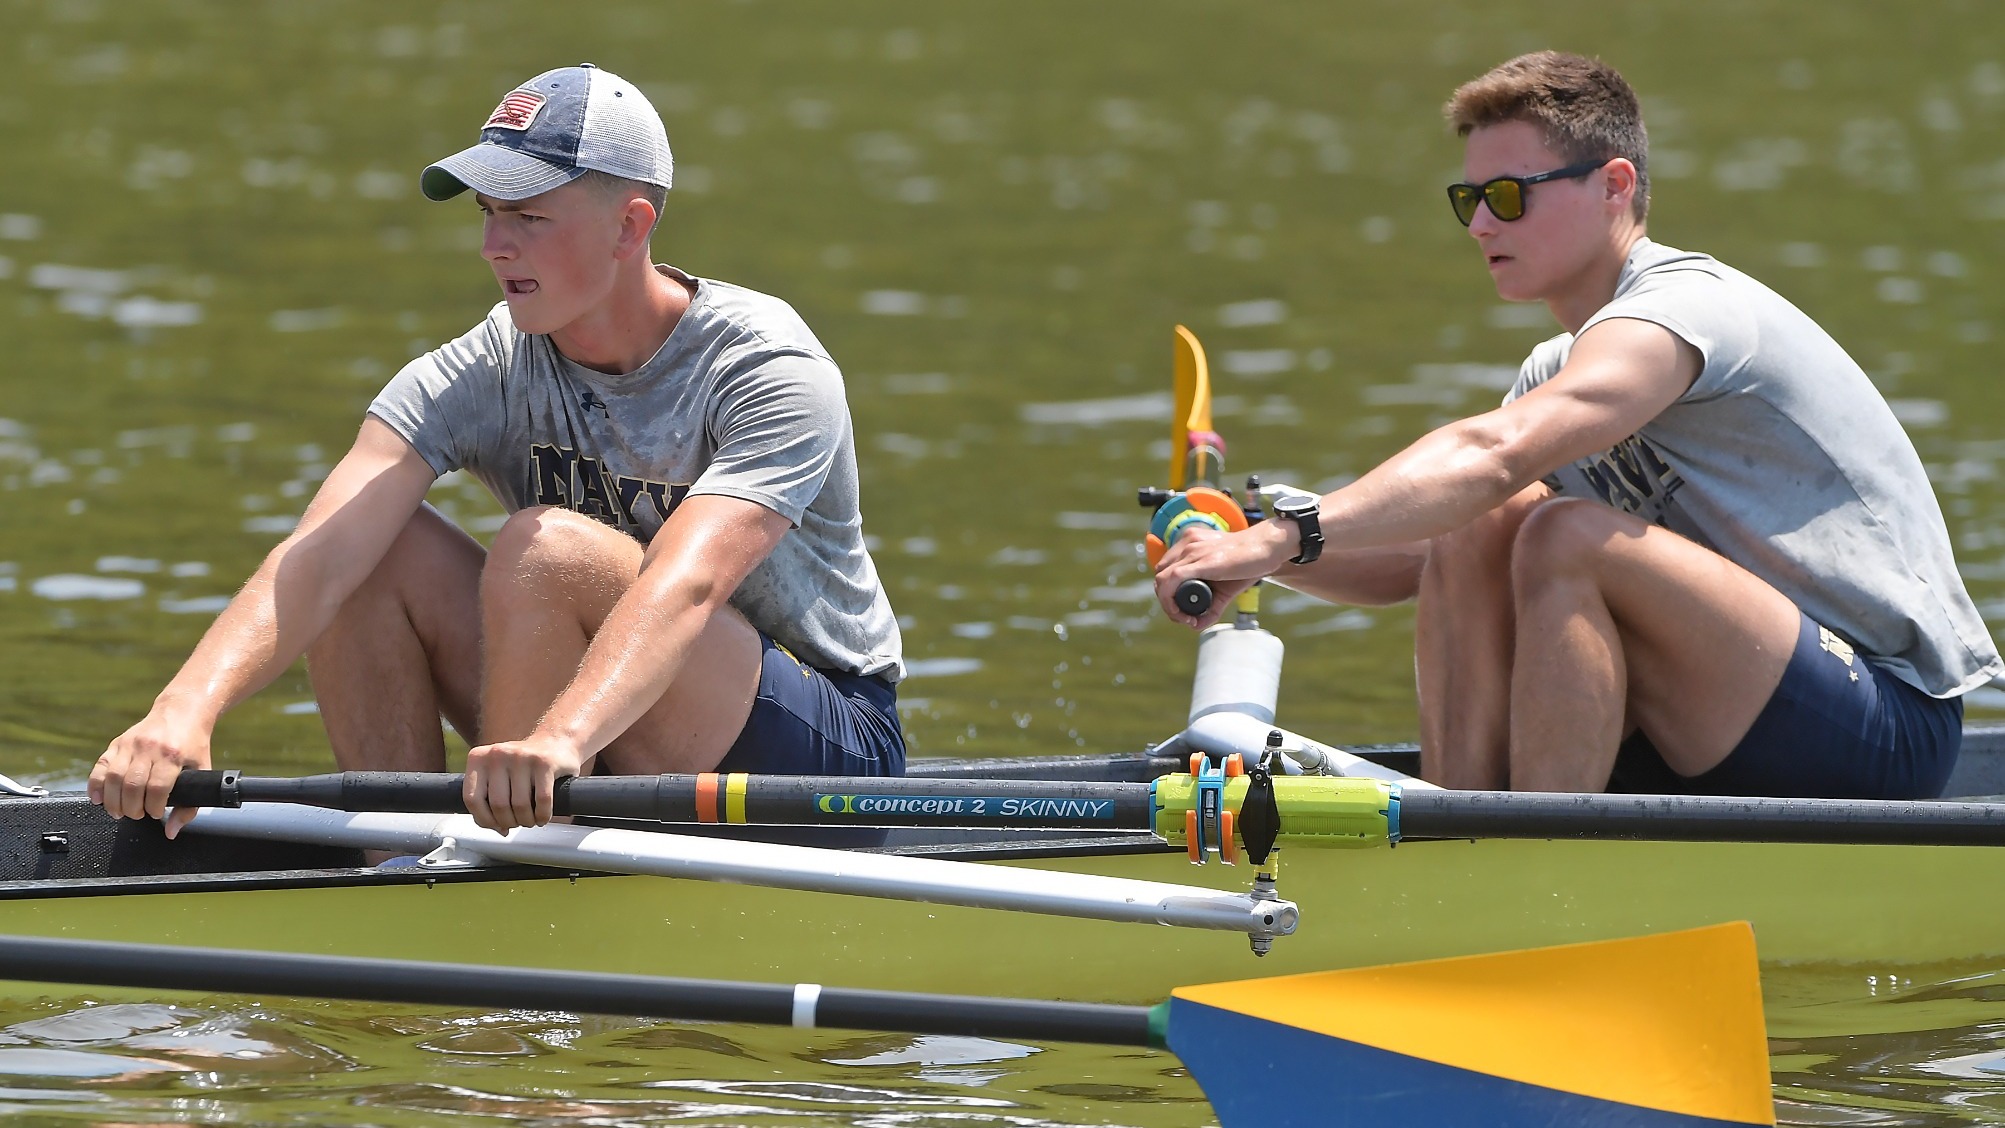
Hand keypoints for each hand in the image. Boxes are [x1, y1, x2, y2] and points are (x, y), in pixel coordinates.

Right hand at [91, 709, 212, 838]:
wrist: (182, 711)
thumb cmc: (193, 743)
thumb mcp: (201, 770)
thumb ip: (190, 804)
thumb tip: (172, 831)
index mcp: (172, 755)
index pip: (157, 788)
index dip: (153, 807)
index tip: (155, 813)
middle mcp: (149, 748)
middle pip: (132, 785)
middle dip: (131, 808)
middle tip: (136, 815)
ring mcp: (131, 744)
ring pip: (113, 778)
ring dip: (113, 801)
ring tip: (118, 812)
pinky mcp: (118, 743)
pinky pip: (100, 767)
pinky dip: (95, 785)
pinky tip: (98, 798)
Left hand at [463, 732, 584, 831]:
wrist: (554, 742)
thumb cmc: (522, 766)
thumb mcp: (497, 775)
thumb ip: (489, 799)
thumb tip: (498, 829)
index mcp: (478, 758)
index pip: (472, 799)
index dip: (485, 820)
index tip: (497, 825)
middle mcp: (498, 754)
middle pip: (498, 805)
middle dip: (509, 822)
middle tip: (517, 823)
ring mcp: (522, 756)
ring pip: (520, 805)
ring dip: (526, 821)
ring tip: (530, 820)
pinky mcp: (545, 762)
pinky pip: (542, 800)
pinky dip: (543, 815)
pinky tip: (543, 817)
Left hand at [1153, 523, 1291, 629]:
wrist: (1268, 547)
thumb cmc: (1249, 562)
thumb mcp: (1225, 585)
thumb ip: (1211, 605)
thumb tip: (1195, 625)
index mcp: (1191, 543)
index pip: (1166, 569)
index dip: (1167, 592)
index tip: (1180, 609)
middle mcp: (1188, 543)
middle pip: (1160, 575)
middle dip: (1166, 600)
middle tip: (1181, 616)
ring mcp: (1192, 549)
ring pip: (1162, 579)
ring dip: (1167, 604)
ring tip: (1184, 618)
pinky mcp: (1201, 560)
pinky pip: (1171, 580)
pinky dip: (1170, 601)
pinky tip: (1183, 615)